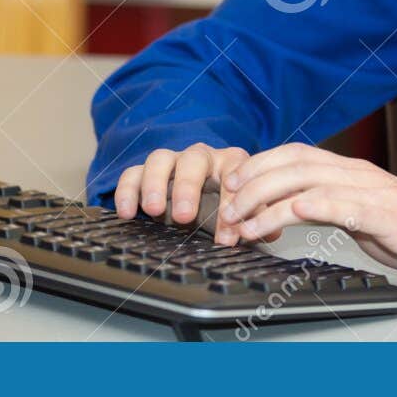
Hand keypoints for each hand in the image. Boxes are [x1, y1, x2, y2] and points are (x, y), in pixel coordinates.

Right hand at [112, 143, 277, 244]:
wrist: (199, 200)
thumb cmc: (224, 204)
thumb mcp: (242, 213)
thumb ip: (256, 219)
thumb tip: (270, 231)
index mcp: (231, 162)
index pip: (235, 172)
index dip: (232, 204)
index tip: (227, 238)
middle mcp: (201, 157)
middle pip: (194, 160)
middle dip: (188, 187)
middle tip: (184, 217)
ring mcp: (171, 161)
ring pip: (160, 159)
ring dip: (155, 184)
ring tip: (153, 210)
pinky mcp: (145, 172)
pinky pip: (132, 173)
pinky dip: (127, 190)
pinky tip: (126, 213)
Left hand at [220, 142, 396, 293]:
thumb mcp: (367, 219)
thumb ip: (334, 209)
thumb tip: (292, 212)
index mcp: (352, 172)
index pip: (294, 155)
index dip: (257, 166)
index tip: (230, 189)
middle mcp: (358, 173)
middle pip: (292, 161)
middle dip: (251, 182)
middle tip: (224, 209)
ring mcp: (373, 190)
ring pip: (307, 180)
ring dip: (265, 200)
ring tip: (240, 223)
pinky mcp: (386, 214)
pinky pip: (338, 204)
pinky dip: (307, 206)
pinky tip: (286, 216)